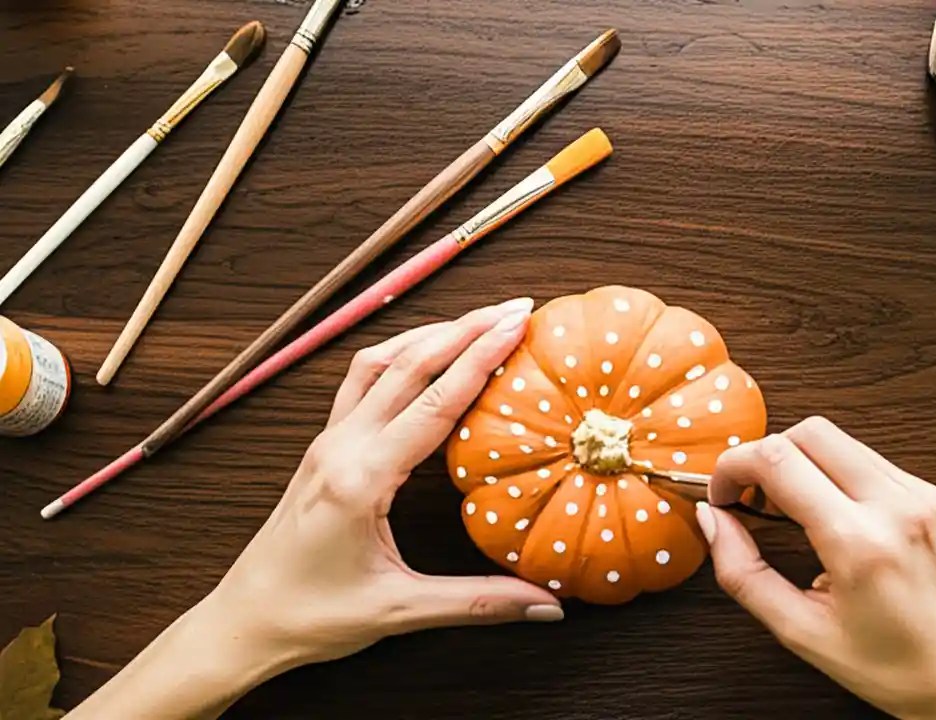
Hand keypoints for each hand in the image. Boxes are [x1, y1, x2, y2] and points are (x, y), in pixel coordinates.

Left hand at [68, 298, 560, 719]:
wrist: (243, 622)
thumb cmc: (311, 618)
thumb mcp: (399, 612)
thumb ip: (478, 602)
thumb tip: (548, 604)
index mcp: (361, 479)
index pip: (434, 402)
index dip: (479, 358)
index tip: (516, 324)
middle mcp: (341, 448)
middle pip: (409, 365)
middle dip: (464, 329)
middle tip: (515, 308)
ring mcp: (328, 443)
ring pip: (380, 364)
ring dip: (429, 335)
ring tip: (477, 320)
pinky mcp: (323, 448)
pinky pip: (361, 382)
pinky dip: (399, 357)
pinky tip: (424, 356)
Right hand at [695, 417, 935, 719]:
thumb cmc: (894, 667)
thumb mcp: (801, 632)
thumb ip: (743, 573)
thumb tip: (712, 522)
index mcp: (859, 543)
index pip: (779, 460)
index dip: (733, 467)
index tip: (722, 495)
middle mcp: (895, 507)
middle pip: (808, 431)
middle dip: (764, 454)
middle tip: (749, 497)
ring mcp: (919, 495)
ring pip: (838, 438)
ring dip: (799, 459)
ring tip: (785, 508)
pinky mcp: (930, 495)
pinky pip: (866, 458)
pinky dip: (831, 471)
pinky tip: (824, 511)